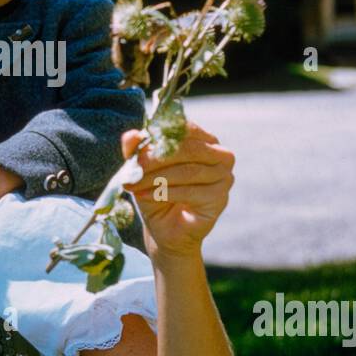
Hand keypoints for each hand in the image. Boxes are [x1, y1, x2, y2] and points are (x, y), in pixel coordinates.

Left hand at [121, 122, 234, 261]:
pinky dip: (163, 193)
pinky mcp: (220, 198)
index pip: (186, 128)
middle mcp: (221, 155)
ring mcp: (224, 176)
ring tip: (132, 184)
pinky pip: (190, 191)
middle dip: (156, 158)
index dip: (159, 135)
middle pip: (189, 149)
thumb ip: (137, 149)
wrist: (165, 227)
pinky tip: (144, 195)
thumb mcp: (143, 168)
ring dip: (156, 178)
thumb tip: (131, 135)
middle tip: (132, 167)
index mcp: (205, 139)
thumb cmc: (157, 190)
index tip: (136, 147)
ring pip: (188, 171)